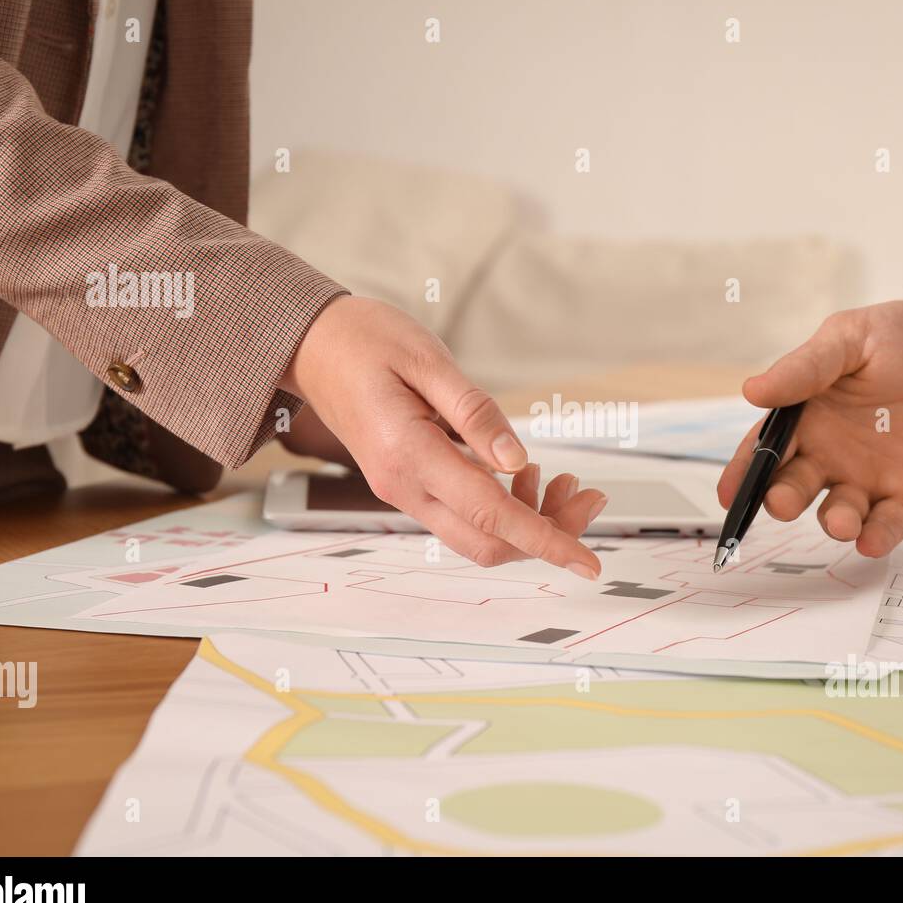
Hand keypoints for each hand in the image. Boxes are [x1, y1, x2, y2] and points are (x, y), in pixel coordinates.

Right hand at [280, 295, 606, 577]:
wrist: (313, 346)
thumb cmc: (365, 341)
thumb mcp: (428, 360)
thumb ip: (474, 412)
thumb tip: (516, 460)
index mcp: (409, 454)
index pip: (491, 515)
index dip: (547, 540)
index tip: (587, 561)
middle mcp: (404, 486)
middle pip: (488, 543)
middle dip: (548, 533)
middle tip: (589, 496)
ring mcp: (403, 491)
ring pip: (477, 536)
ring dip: (530, 520)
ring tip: (565, 478)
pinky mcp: (409, 486)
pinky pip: (462, 516)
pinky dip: (504, 507)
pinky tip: (524, 474)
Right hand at [717, 269, 902, 557]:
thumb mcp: (849, 339)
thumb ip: (804, 368)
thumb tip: (751, 390)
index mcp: (807, 418)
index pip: (765, 450)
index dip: (744, 473)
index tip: (728, 494)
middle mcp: (830, 455)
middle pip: (794, 487)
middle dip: (783, 499)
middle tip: (782, 501)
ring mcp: (870, 480)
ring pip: (839, 513)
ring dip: (833, 521)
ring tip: (840, 519)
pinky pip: (888, 524)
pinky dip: (877, 537)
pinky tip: (870, 541)